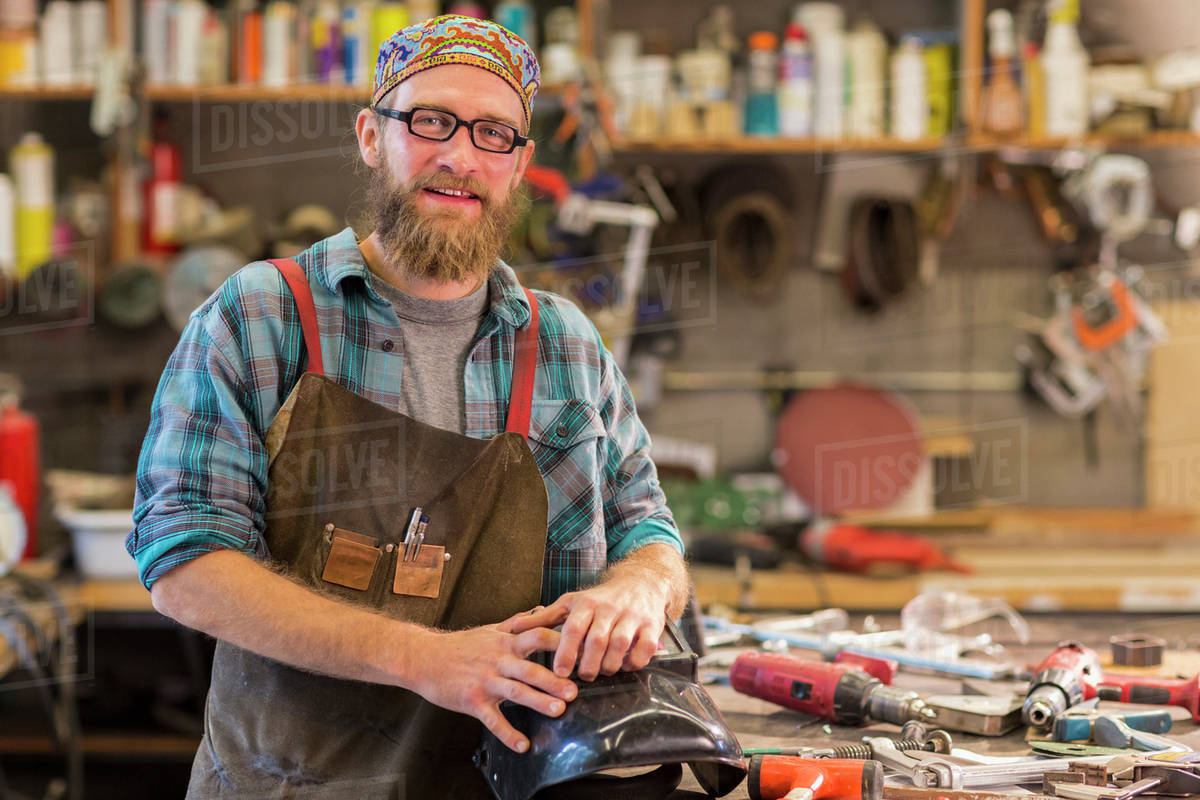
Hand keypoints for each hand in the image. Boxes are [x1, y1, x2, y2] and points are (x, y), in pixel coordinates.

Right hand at [407, 611, 576, 752]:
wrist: (424, 658)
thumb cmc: (460, 645)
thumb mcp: (490, 629)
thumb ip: (518, 621)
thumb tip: (542, 609)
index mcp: (506, 642)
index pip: (539, 636)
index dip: (561, 642)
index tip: (581, 650)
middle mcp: (498, 660)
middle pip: (531, 667)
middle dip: (554, 679)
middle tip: (576, 689)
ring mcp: (485, 681)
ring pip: (516, 692)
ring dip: (538, 702)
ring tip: (559, 710)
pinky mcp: (472, 701)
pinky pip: (492, 720)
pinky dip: (508, 734)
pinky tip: (523, 745)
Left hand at [509, 580, 667, 681]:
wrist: (641, 583)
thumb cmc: (600, 598)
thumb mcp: (570, 603)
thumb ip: (543, 618)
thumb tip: (512, 628)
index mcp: (587, 603)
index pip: (573, 629)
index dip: (565, 653)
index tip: (559, 672)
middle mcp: (610, 608)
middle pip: (596, 641)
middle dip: (587, 665)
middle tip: (582, 677)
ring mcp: (632, 616)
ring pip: (619, 646)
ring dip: (608, 666)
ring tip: (601, 672)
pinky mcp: (652, 625)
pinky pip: (643, 650)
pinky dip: (632, 663)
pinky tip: (624, 666)